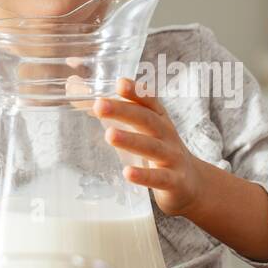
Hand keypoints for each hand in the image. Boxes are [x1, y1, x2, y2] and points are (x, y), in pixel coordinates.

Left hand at [93, 77, 205, 216]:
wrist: (193, 184)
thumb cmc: (158, 151)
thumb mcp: (142, 131)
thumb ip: (114, 113)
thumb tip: (74, 91)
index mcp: (159, 119)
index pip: (149, 101)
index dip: (135, 91)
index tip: (119, 82)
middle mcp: (167, 135)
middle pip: (146, 119)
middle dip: (123, 110)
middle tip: (99, 105)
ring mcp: (172, 158)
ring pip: (152, 146)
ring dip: (131, 140)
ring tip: (109, 135)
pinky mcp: (174, 182)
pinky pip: (158, 178)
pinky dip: (144, 175)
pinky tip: (127, 173)